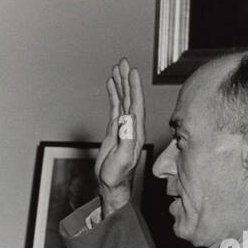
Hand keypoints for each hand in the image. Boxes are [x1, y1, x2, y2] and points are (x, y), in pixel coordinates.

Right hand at [94, 57, 144, 215]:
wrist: (112, 185)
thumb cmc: (117, 176)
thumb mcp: (121, 159)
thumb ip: (125, 140)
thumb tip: (126, 119)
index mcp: (136, 131)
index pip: (136, 104)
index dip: (134, 87)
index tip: (131, 72)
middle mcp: (132, 126)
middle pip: (131, 97)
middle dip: (127, 79)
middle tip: (122, 62)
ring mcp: (124, 127)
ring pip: (123, 100)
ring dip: (120, 84)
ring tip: (116, 68)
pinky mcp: (115, 130)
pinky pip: (116, 107)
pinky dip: (114, 94)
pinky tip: (110, 85)